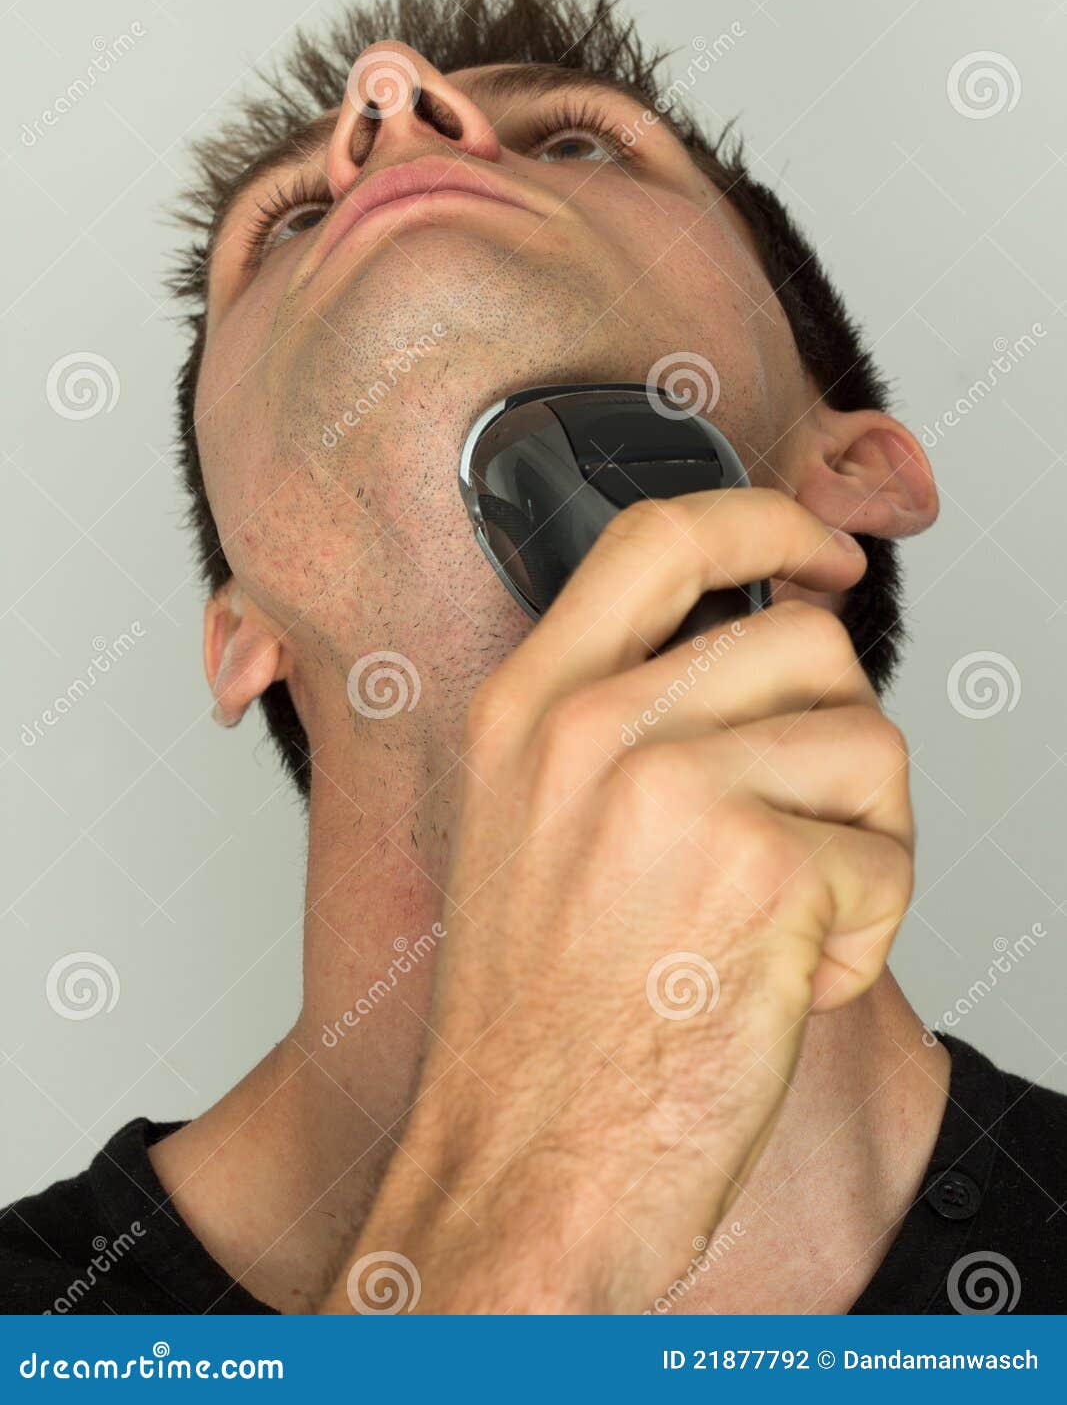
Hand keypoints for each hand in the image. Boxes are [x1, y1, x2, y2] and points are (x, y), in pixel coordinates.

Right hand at [320, 490, 913, 1313]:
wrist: (524, 1169)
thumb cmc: (537, 1022)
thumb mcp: (526, 827)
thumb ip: (616, 721)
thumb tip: (759, 655)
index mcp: (528, 707)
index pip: (661, 538)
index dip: (765, 522)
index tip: (820, 552)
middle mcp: (593, 726)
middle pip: (806, 642)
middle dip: (840, 736)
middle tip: (804, 831)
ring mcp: (676, 788)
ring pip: (870, 744)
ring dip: (864, 841)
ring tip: (785, 920)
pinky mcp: (763, 865)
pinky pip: (890, 859)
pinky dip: (867, 933)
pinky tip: (784, 980)